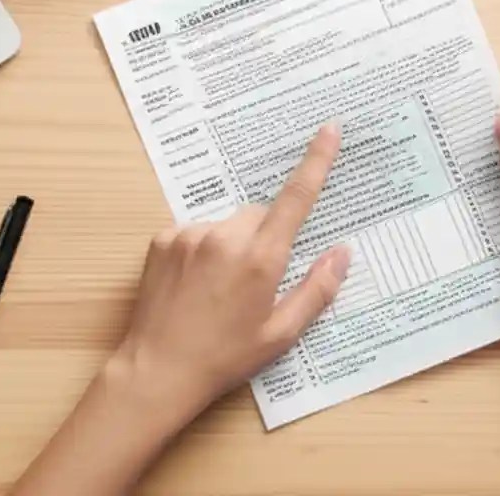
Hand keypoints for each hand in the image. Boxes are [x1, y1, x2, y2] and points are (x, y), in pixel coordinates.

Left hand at [110, 123, 351, 417]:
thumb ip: (317, 289)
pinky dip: (203, 249)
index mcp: (261, 259)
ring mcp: (190, 234)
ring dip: (232, 243)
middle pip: (260, 214)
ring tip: (219, 289)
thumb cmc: (223, 357)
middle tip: (258, 279)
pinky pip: (196, 232)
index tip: (329, 129)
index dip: (316, 160)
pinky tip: (195, 284)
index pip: (296, 198)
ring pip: (228, 223)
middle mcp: (225, 237)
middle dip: (266, 236)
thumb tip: (342, 253)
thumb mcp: (280, 334)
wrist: (157, 370)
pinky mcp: (163, 239)